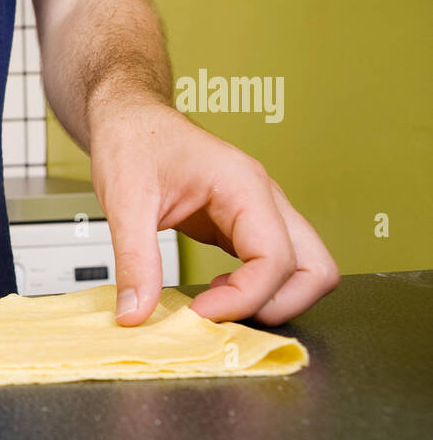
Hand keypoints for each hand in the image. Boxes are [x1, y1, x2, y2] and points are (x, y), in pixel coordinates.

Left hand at [90, 100, 338, 325]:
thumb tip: (136, 313)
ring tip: (216, 308)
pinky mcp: (243, 227)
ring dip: (271, 300)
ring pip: (304, 270)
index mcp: (244, 186)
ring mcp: (259, 213)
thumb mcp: (124, 202)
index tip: (199, 315)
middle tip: (222, 320)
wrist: (128, 120)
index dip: (243, 298)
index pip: (276, 258)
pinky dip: (253, 290)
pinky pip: (272, 267)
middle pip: (315, 269)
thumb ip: (133, 261)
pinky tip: (213, 294)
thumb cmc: (133, 142)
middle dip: (277, 305)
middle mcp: (263, 199)